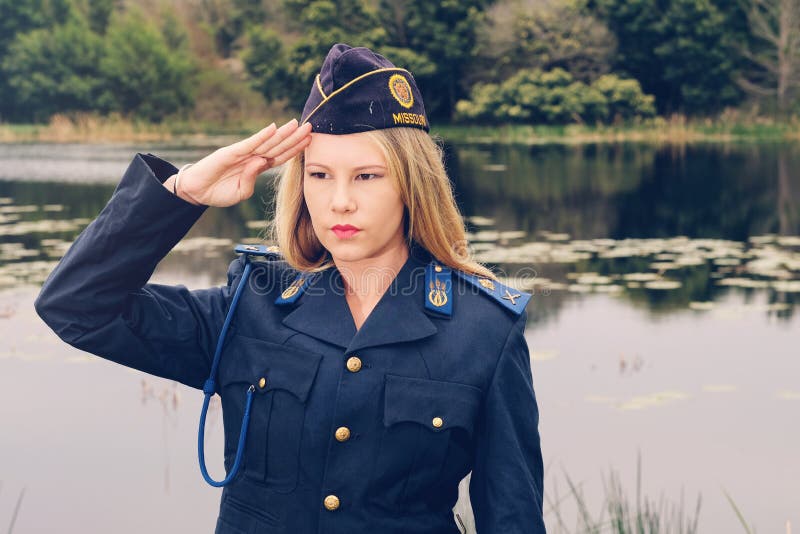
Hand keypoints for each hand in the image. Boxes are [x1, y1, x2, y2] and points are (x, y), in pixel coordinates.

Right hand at [165, 118, 311, 206]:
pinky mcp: (230, 153)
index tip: (309, 141)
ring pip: (267, 142)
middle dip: (294, 138)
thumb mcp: (241, 192)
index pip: (280, 156)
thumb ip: (252, 179)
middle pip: (277, 146)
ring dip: (282, 134)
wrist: (196, 191)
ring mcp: (242, 153)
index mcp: (256, 167)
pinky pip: (249, 144)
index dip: (294, 149)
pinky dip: (261, 136)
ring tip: (297, 125)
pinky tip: (273, 128)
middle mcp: (252, 157)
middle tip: (311, 127)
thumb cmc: (219, 192)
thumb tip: (261, 162)